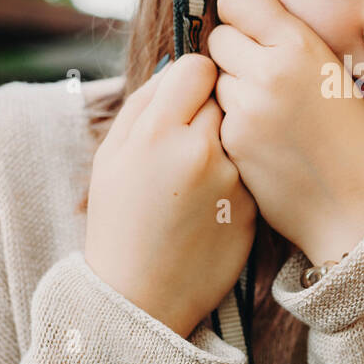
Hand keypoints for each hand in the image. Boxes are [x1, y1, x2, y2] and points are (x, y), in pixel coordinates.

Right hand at [84, 54, 256, 336]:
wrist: (139, 296)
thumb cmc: (119, 220)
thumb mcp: (111, 156)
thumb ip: (144, 103)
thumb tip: (181, 68)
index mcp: (156, 132)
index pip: (197, 67)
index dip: (193, 79)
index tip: (186, 98)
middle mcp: (198, 150)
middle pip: (223, 97)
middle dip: (208, 112)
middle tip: (184, 146)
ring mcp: (230, 180)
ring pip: (240, 134)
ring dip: (224, 146)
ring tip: (193, 183)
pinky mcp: (252, 206)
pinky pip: (250, 171)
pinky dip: (235, 180)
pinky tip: (208, 207)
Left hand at [207, 0, 363, 264]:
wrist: (358, 208)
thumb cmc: (353, 141)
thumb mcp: (334, 75)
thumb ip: (291, 45)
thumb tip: (244, 23)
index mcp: (302, 44)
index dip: (241, 15)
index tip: (250, 32)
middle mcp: (270, 69)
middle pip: (219, 38)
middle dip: (234, 55)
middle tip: (262, 80)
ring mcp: (247, 106)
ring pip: (214, 78)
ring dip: (232, 91)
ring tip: (269, 116)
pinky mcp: (232, 139)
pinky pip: (217, 114)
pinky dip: (232, 123)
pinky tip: (263, 141)